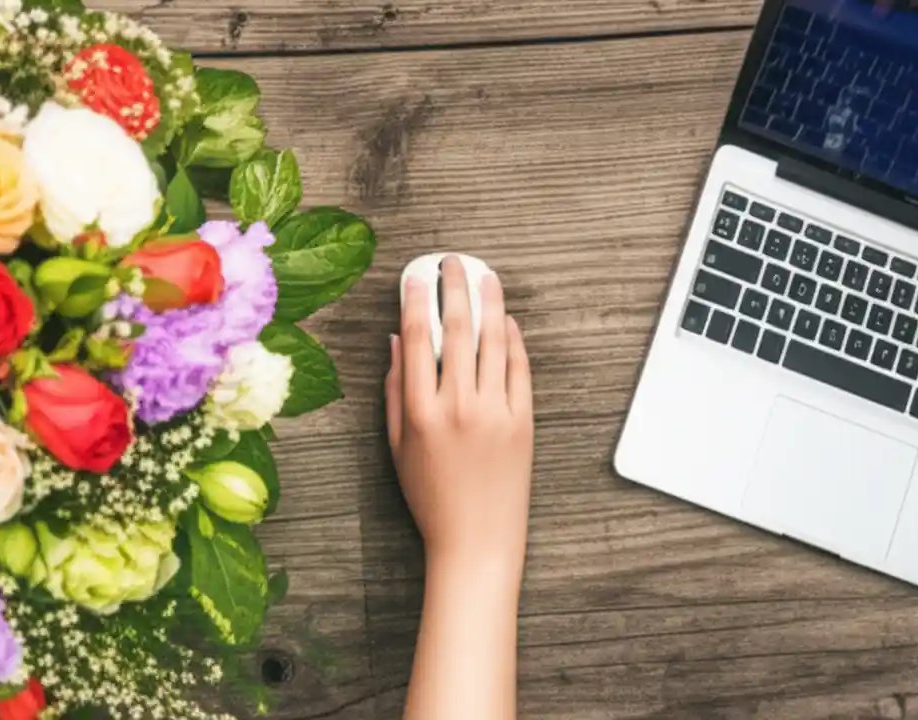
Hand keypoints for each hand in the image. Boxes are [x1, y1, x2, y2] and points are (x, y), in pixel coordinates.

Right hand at [386, 255, 533, 573]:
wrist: (477, 538)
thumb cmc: (430, 496)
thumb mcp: (397, 446)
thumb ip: (394, 391)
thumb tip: (397, 341)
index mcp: (421, 412)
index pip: (419, 338)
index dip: (417, 299)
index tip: (416, 275)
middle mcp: (459, 406)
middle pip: (459, 329)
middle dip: (455, 287)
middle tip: (453, 262)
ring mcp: (496, 412)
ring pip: (494, 341)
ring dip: (490, 302)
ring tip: (484, 276)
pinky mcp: (524, 421)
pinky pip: (520, 368)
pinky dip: (514, 339)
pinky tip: (507, 320)